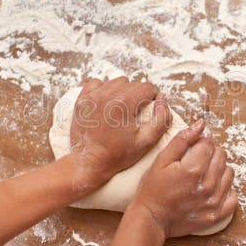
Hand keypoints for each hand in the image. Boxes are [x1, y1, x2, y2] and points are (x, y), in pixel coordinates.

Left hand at [69, 77, 171, 193]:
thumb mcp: (146, 142)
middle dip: (139, 95)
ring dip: (123, 91)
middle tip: (137, 112)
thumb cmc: (116, 155)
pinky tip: (107, 102)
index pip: (147, 87)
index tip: (151, 107)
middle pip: (132, 84)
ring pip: (116, 82)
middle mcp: (107, 95)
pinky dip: (104, 89)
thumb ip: (161, 119)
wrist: (88, 163)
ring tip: (123, 108)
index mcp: (124, 104)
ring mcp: (92, 96)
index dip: (153, 97)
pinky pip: (97, 83)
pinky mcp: (82, 100)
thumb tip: (163, 99)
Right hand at [129, 119, 236, 239]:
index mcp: (194, 169)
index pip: (209, 144)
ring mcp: (214, 201)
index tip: (190, 151)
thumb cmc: (152, 189)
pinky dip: (226, 190)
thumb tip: (201, 124)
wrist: (151, 219)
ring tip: (204, 175)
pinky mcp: (216, 215)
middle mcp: (208, 185)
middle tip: (196, 162)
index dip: (199, 143)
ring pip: (230, 173)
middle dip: (210, 154)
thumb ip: (181, 140)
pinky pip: (233, 197)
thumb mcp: (161, 160)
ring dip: (219, 170)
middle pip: (222, 156)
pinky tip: (213, 189)